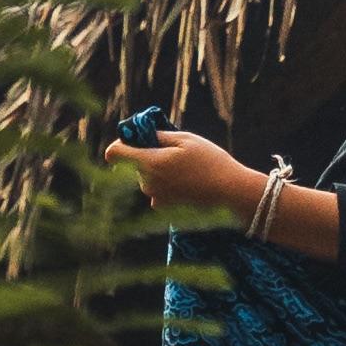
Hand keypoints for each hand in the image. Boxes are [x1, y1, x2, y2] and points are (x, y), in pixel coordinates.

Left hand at [104, 126, 257, 220]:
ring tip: (187, 170)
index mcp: (150, 163)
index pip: (114, 153)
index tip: (136, 140)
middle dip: (148, 157)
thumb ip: (157, 135)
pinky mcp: (165, 211)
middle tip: (175, 154)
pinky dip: (168, 187)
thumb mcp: (186, 139)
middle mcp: (147, 184)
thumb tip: (139, 134)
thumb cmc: (211, 162)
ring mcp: (155, 200)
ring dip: (159, 172)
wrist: (232, 194)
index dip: (121, 143)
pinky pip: (158, 193)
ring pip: (147, 179)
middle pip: (134, 165)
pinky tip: (189, 185)